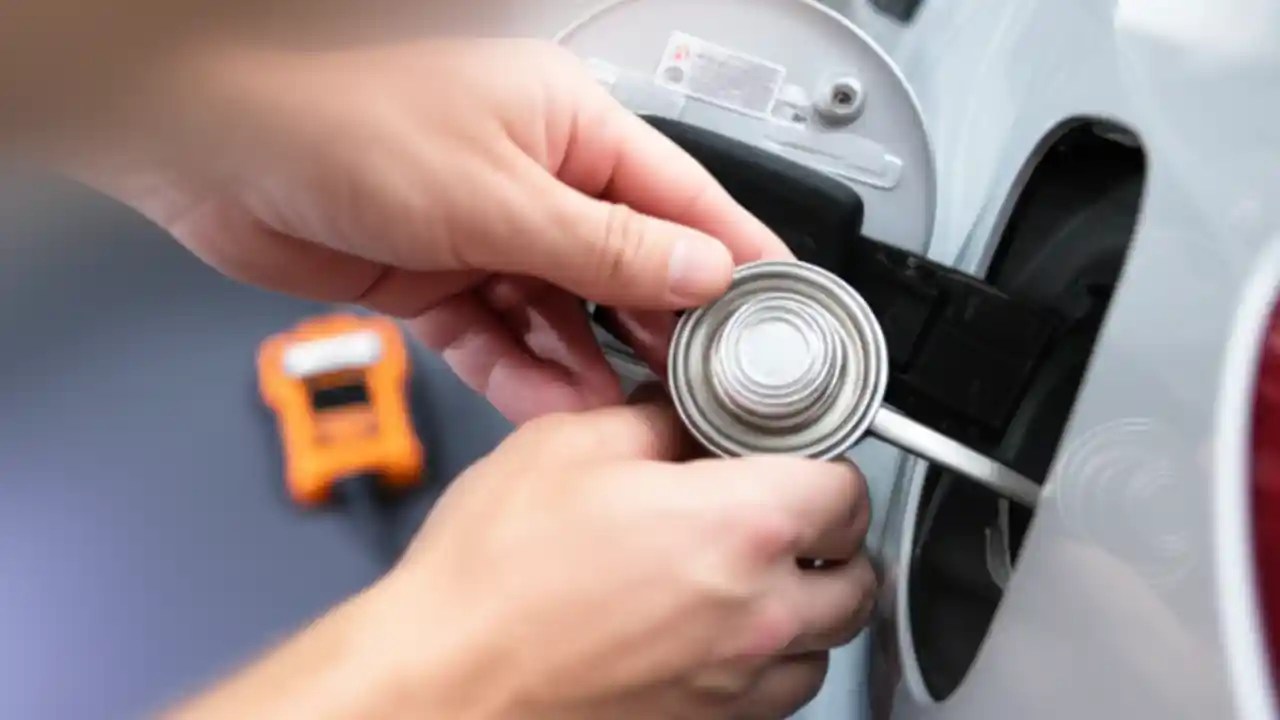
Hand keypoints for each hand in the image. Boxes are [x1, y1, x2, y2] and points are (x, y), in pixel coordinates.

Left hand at [74, 38, 789, 421]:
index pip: (684, 201)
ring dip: (589, 365)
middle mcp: (536, 176)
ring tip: (627, 419)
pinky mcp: (433, 275)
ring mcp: (485, 229)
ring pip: (562, 312)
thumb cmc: (338, 110)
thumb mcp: (498, 190)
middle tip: (700, 392)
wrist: (205, 136)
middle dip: (661, 331)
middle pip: (628, 265)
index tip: (774, 321)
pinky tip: (554, 408)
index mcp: (570, 128)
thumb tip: (699, 270)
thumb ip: (605, 244)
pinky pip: (497, 335)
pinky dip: (523, 373)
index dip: (733, 263)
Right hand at [353, 394, 875, 718]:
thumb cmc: (492, 579)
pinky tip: (720, 631)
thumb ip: (655, 420)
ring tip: (754, 577)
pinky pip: (781, 693)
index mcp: (740, 527)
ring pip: (826, 642)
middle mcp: (757, 614)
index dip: (824, 464)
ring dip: (807, 605)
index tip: (796, 460)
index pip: (847, 490)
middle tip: (784, 516)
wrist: (445, 682)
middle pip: (857, 575)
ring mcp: (737, 683)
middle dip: (831, 540)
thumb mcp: (570, 446)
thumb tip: (685, 416)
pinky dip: (770, 661)